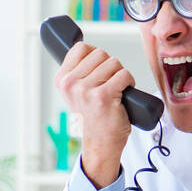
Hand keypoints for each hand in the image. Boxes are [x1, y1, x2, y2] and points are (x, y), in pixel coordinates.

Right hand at [54, 41, 134, 187]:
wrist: (101, 143)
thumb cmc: (94, 116)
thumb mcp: (77, 92)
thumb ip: (79, 71)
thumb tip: (88, 48)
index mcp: (62, 80)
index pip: (80, 48)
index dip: (96, 55)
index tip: (99, 70)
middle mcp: (70, 84)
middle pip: (101, 53)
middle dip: (111, 67)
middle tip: (109, 84)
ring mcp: (85, 90)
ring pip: (114, 63)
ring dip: (120, 75)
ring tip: (116, 90)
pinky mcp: (103, 96)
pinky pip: (124, 75)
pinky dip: (129, 82)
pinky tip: (123, 94)